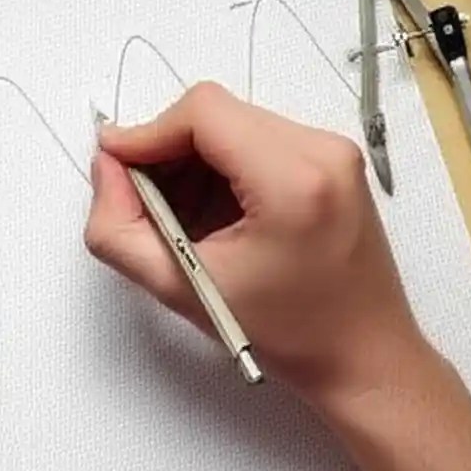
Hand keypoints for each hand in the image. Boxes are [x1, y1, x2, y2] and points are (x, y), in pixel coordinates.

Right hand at [84, 81, 429, 406]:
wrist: (364, 358)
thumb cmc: (289, 335)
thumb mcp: (184, 290)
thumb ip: (119, 230)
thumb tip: (106, 169)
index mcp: (294, 179)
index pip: (203, 112)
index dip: (147, 133)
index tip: (116, 167)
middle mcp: (323, 150)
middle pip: (218, 114)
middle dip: (168, 150)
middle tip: (144, 203)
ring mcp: (334, 152)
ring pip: (236, 124)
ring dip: (195, 160)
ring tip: (182, 219)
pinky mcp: (335, 161)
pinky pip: (261, 139)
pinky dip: (224, 168)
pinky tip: (215, 217)